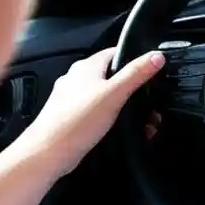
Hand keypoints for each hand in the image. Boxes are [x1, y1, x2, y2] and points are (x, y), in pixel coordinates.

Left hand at [20, 47, 164, 177]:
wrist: (49, 152)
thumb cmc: (75, 122)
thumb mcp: (115, 94)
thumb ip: (136, 74)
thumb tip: (156, 57)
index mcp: (86, 67)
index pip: (116, 52)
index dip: (135, 59)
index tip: (151, 69)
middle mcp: (76, 79)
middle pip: (112, 75)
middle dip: (132, 88)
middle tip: (146, 101)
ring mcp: (73, 98)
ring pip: (105, 95)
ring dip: (122, 105)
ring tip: (137, 119)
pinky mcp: (72, 116)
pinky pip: (97, 111)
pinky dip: (110, 118)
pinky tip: (118, 129)